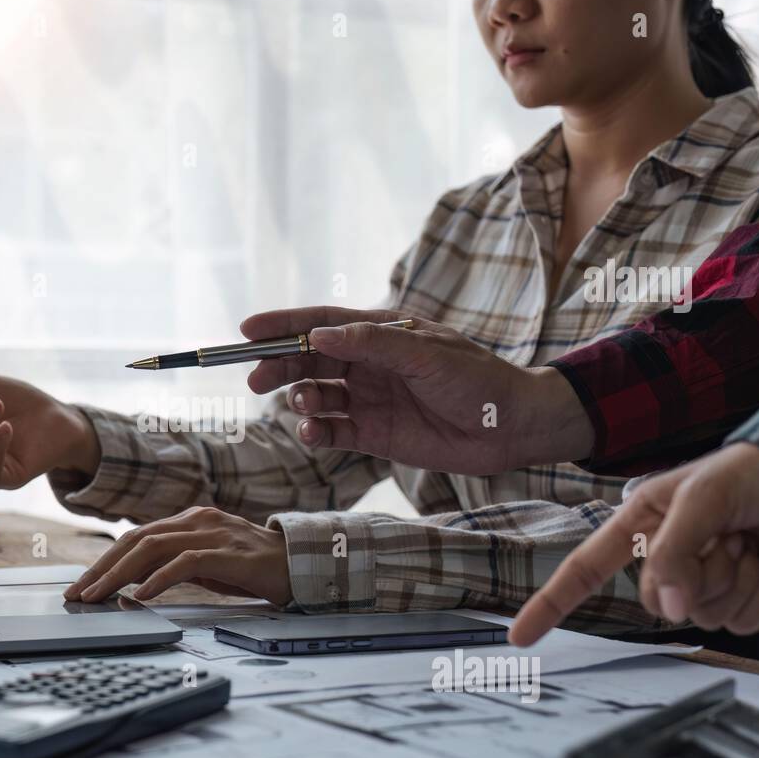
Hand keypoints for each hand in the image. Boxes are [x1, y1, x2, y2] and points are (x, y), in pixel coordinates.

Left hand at [62, 507, 292, 605]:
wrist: (300, 566)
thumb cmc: (252, 569)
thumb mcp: (206, 566)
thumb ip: (174, 565)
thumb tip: (133, 582)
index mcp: (189, 520)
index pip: (136, 537)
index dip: (104, 560)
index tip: (82, 585)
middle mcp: (197, 520)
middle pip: (135, 540)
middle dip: (100, 568)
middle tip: (77, 594)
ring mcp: (212, 533)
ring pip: (152, 548)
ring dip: (118, 574)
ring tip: (97, 597)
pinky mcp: (228, 552)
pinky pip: (185, 563)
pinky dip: (158, 579)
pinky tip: (140, 596)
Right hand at [242, 306, 592, 474]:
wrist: (511, 427)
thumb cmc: (476, 379)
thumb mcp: (425, 353)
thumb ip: (371, 344)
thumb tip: (319, 336)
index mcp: (380, 332)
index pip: (321, 323)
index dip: (282, 324)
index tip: (246, 330)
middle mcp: (369, 363)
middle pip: (309, 360)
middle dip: (279, 366)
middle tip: (256, 379)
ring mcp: (369, 399)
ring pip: (317, 395)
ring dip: (301, 399)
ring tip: (303, 405)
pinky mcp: (374, 434)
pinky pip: (332, 430)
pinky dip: (316, 431)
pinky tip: (312, 431)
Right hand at [510, 443, 758, 646]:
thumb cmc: (750, 472)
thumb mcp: (701, 499)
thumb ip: (674, 551)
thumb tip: (669, 607)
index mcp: (637, 525)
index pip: (583, 569)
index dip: (550, 604)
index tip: (521, 636)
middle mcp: (663, 555)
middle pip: (655, 603)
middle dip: (698, 576)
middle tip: (723, 538)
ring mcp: (702, 579)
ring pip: (701, 617)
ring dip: (733, 582)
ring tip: (745, 544)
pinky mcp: (738, 595)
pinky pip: (738, 624)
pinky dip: (757, 597)